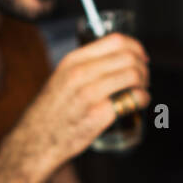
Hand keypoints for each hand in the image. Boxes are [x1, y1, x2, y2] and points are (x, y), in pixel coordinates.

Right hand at [11, 32, 149, 172]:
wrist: (37, 141)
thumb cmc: (53, 111)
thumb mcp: (61, 78)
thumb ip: (85, 66)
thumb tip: (117, 58)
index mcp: (73, 61)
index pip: (115, 40)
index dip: (135, 46)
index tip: (140, 57)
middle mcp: (80, 74)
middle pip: (128, 57)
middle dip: (143, 66)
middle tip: (143, 78)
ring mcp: (89, 94)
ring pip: (133, 75)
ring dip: (144, 82)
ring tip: (141, 91)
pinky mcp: (99, 115)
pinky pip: (133, 99)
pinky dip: (142, 99)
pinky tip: (139, 103)